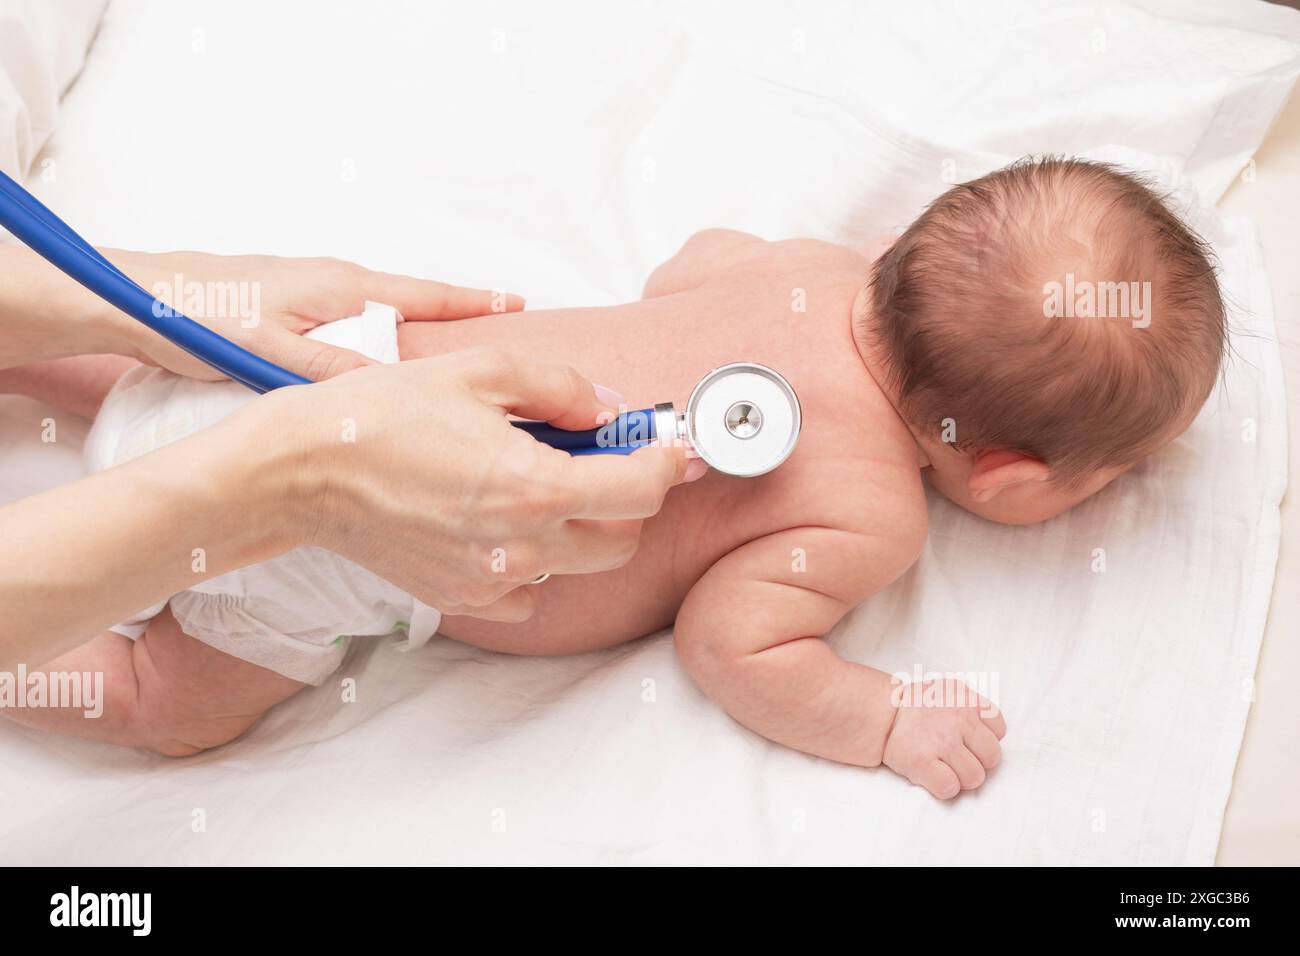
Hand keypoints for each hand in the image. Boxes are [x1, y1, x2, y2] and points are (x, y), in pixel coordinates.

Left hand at [109, 250, 522, 380]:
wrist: (133, 294)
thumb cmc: (201, 317)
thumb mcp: (274, 355)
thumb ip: (335, 371)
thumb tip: (393, 390)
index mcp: (342, 287)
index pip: (426, 296)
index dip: (475, 303)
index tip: (518, 304)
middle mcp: (333, 281)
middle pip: (411, 300)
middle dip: (456, 316)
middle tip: (497, 336)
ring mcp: (311, 289)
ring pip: (380, 312)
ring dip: (415, 330)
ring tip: (446, 356)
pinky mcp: (289, 302)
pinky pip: (352, 319)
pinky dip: (377, 335)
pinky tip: (374, 361)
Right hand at [255, 347, 703, 621]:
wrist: (303, 472)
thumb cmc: (382, 414)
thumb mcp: (480, 371)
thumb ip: (560, 388)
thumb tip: (608, 409)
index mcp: (532, 486)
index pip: (639, 491)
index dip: (668, 464)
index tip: (676, 448)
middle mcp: (520, 546)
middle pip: (621, 540)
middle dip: (628, 500)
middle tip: (606, 460)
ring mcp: (491, 581)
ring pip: (576, 565)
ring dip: (578, 526)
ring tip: (537, 481)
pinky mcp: (464, 599)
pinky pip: (530, 589)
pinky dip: (534, 557)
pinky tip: (500, 520)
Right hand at [881, 678, 1005, 798]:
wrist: (880, 713)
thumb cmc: (915, 707)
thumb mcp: (947, 691)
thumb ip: (970, 706)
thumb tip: (988, 732)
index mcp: (967, 699)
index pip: (999, 729)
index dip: (983, 739)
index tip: (967, 740)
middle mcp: (959, 719)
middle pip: (992, 757)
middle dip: (976, 762)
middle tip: (956, 758)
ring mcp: (942, 742)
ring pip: (974, 777)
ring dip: (960, 778)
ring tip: (943, 767)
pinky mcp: (922, 762)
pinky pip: (950, 788)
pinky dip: (943, 787)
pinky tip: (932, 776)